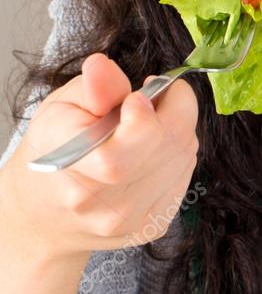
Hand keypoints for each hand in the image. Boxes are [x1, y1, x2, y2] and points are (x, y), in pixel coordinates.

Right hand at [3, 52, 199, 260]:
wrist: (44, 213)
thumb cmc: (53, 151)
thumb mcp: (61, 107)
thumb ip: (92, 88)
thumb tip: (103, 66)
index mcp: (75, 164)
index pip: (143, 134)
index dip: (151, 107)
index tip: (138, 95)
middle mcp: (105, 203)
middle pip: (173, 143)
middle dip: (171, 110)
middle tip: (146, 102)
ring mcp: (132, 220)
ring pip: (185, 158)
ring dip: (174, 135)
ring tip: (144, 129)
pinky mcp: (152, 227)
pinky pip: (184, 178)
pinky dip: (175, 159)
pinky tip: (149, 155)